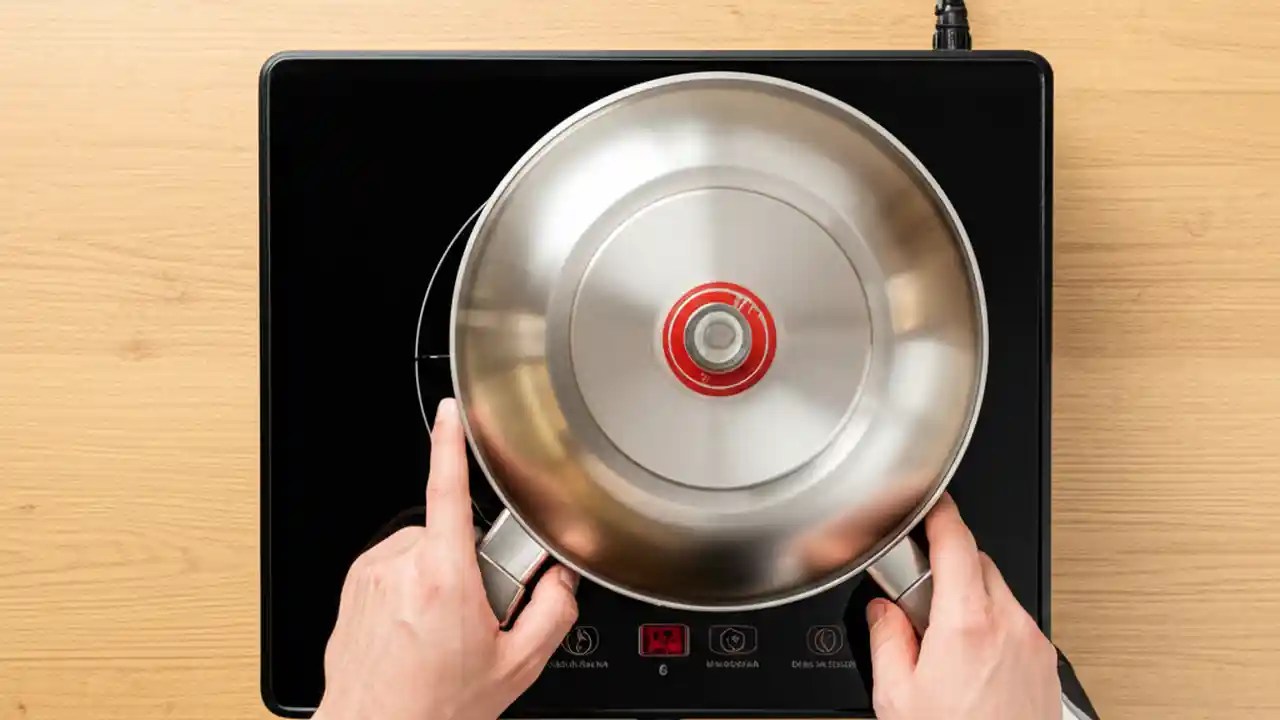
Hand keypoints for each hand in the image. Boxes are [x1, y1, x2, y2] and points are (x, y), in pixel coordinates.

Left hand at [315, 398, 579, 719]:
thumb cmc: (431, 708)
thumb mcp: (515, 667)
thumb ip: (552, 614)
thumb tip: (560, 582)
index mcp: (442, 576)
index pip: (446, 489)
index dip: (451, 442)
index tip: (453, 410)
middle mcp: (400, 566)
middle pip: (450, 533)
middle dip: (469, 563)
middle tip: (473, 616)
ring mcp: (370, 576)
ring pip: (422, 551)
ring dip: (438, 576)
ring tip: (440, 629)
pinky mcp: (352, 588)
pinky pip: (395, 568)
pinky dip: (411, 588)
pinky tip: (416, 630)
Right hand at [865, 494, 1059, 719]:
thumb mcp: (897, 696)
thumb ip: (886, 639)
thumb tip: (882, 612)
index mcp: (967, 624)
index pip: (957, 542)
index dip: (941, 513)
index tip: (931, 503)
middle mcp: (1010, 626)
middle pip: (980, 563)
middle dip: (949, 566)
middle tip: (921, 597)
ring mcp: (1034, 645)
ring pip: (1001, 594)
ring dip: (972, 599)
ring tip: (945, 642)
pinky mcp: (1046, 665)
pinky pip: (1017, 624)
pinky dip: (993, 627)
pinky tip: (972, 663)